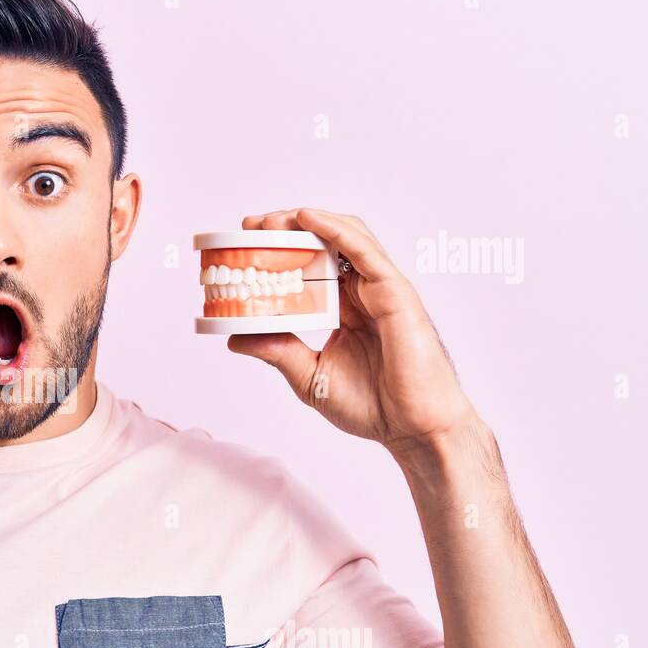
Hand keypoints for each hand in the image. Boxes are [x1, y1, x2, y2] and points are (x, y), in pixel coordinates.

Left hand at [226, 208, 480, 455]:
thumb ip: (277, 351)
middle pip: (326, 243)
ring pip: (344, 236)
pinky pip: (363, 250)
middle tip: (249, 226)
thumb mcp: (309, 376)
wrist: (413, 429)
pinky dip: (334, 229)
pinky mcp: (395, 292)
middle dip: (287, 228)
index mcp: (346, 308)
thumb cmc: (374, 406)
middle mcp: (364, 292)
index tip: (245, 244)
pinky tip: (306, 218)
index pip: (313, 265)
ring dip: (305, 221)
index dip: (281, 250)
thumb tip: (234, 338)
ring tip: (269, 220)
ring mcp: (381, 288)